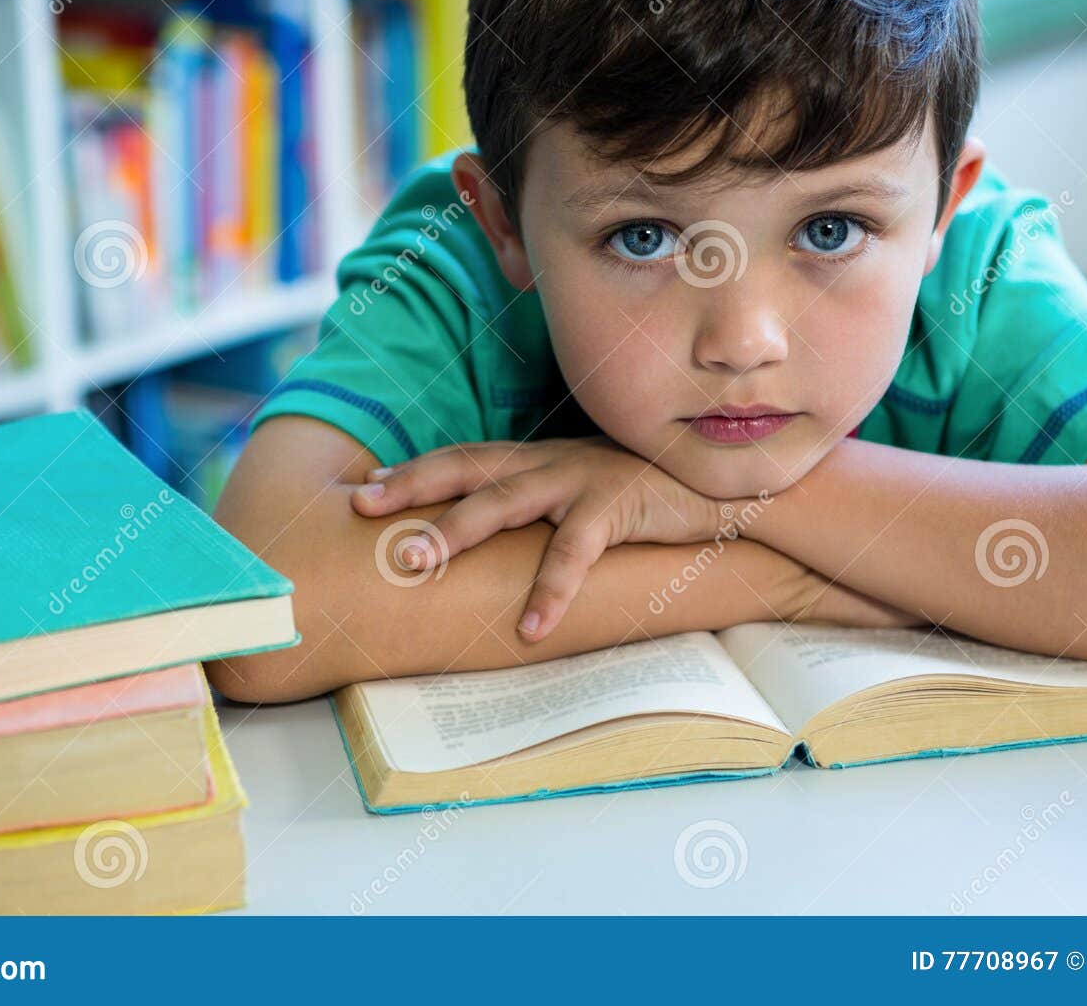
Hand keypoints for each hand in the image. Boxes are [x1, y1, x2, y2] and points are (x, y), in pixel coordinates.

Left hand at [350, 437, 728, 640]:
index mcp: (537, 458)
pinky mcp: (616, 506)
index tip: (365, 486)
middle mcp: (548, 460)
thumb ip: (542, 506)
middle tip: (361, 505)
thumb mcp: (584, 493)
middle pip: (465, 468)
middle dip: (410, 486)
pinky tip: (530, 629)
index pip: (462, 458)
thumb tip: (496, 540)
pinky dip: (550, 591)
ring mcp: (580, 479)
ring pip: (504, 501)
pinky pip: (574, 552)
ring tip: (416, 562)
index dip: (414, 470)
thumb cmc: (649, 495)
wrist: (724, 487)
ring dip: (456, 529)